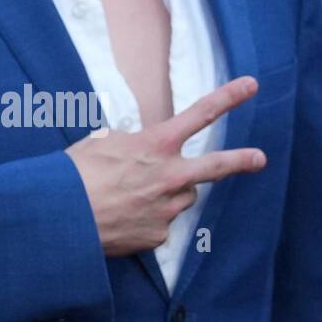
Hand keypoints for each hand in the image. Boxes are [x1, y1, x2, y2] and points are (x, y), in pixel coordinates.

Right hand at [65, 77, 265, 257]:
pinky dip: (146, 221)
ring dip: (168, 194)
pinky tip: (122, 218)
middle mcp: (170, 176)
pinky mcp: (157, 236)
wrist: (62, 217)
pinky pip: (160, 225)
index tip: (251, 86)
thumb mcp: (102, 142)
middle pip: (216, 167)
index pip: (200, 114)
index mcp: (156, 145)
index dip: (229, 98)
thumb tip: (138, 150)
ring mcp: (167, 209)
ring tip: (132, 197)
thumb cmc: (75, 174)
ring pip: (181, 198)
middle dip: (241, 160)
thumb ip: (131, 143)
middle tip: (259, 159)